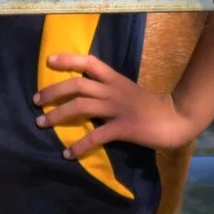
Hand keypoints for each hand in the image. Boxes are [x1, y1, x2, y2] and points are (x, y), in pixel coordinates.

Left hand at [35, 54, 200, 156]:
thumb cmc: (151, 106)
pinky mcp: (124, 128)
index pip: (89, 61)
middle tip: (36, 101)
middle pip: (78, 84)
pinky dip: (79, 145)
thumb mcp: (128, 91)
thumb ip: (108, 91)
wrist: (176, 118)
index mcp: (115, 79)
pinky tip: (68, 154)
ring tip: (42, 124)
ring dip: (58, 115)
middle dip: (53, 92)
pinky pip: (96, 136)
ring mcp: (118, 109)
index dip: (68, 59)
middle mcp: (113, 90)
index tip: (48, 61)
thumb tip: (85, 96)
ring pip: (81, 106)